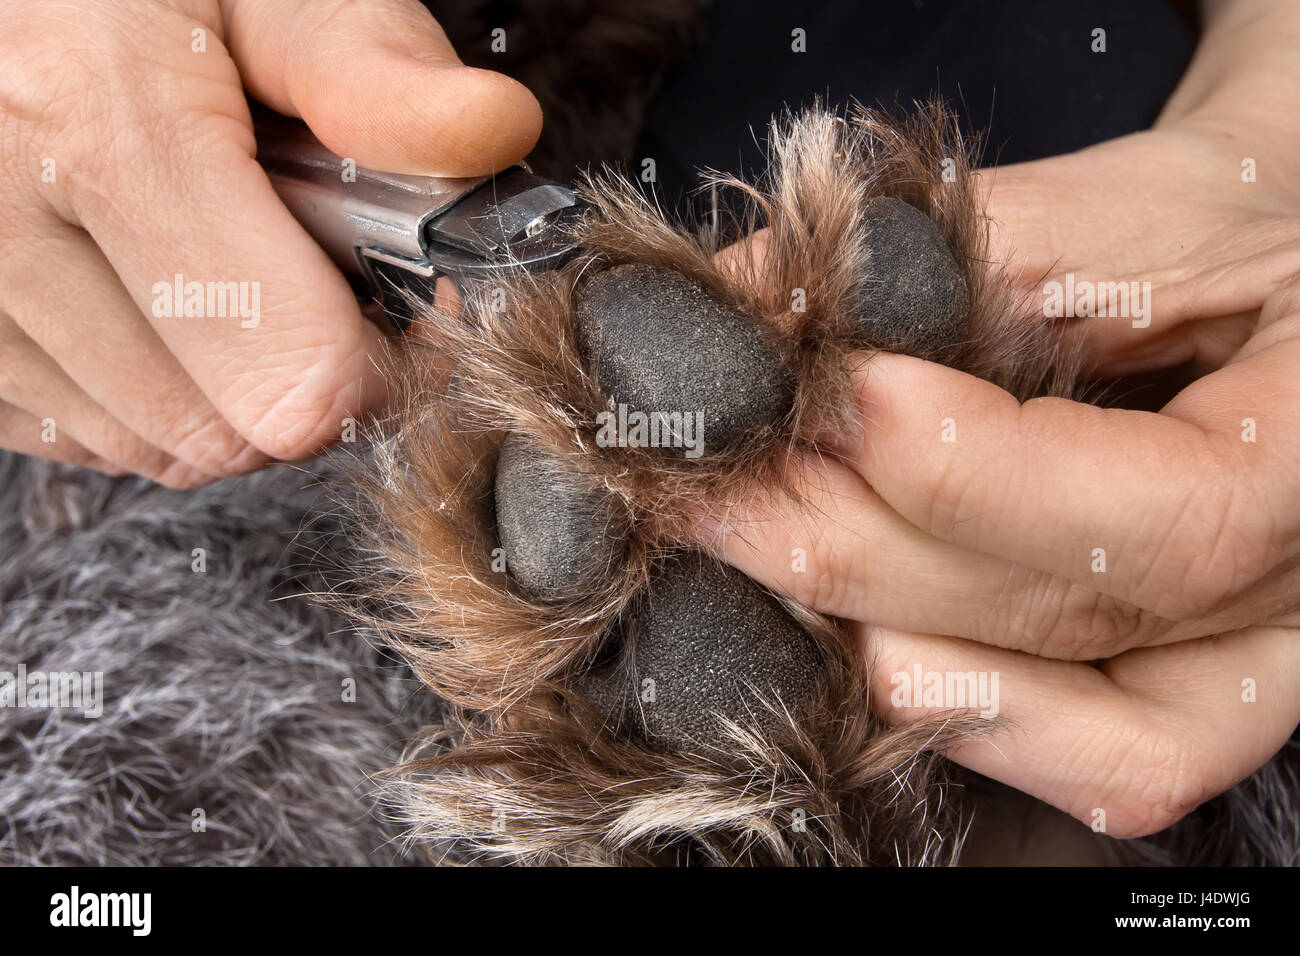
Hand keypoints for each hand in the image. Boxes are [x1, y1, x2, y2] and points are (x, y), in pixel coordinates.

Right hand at [0, 0, 540, 485]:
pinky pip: (96, 439)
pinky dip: (157, 395)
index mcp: (94, 123)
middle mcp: (2, 224)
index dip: (383, 367)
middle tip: (315, 275)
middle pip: (233, 434)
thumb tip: (491, 129)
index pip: (292, 380)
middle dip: (311, 376)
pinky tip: (161, 299)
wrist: (16, 9)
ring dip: (231, 389)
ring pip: (166, 448)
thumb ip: (377, 69)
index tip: (404, 308)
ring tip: (225, 267)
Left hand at [696, 0, 1299, 835]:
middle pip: (1076, 622)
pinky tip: (860, 650)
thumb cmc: (1229, 230)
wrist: (1286, 286)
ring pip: (1076, 724)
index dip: (974, 473)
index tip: (832, 401)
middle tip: (717, 479)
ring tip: (750, 542)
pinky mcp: (1208, 701)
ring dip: (881, 632)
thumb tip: (744, 297)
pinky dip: (974, 721)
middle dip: (861, 547)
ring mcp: (1264, 667)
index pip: (1163, 517)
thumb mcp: (1133, 206)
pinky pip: (1108, 770)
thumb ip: (954, 253)